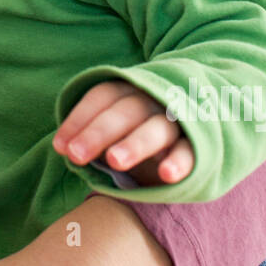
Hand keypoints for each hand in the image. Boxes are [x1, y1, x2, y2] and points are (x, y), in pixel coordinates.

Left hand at [53, 79, 194, 184]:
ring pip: (156, 128)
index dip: (79, 119)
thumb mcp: (120, 122)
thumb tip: (64, 149)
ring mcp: (178, 119)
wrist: (205, 112)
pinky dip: (179, 161)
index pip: (102, 97)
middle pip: (124, 112)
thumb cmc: (144, 126)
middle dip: (98, 133)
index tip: (60, 146)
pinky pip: (190, 150)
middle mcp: (153, 99)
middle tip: (75, 156)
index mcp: (131, 90)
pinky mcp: (201, 142)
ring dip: (135, 143)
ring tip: (114, 161)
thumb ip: (96, 133)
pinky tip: (167, 175)